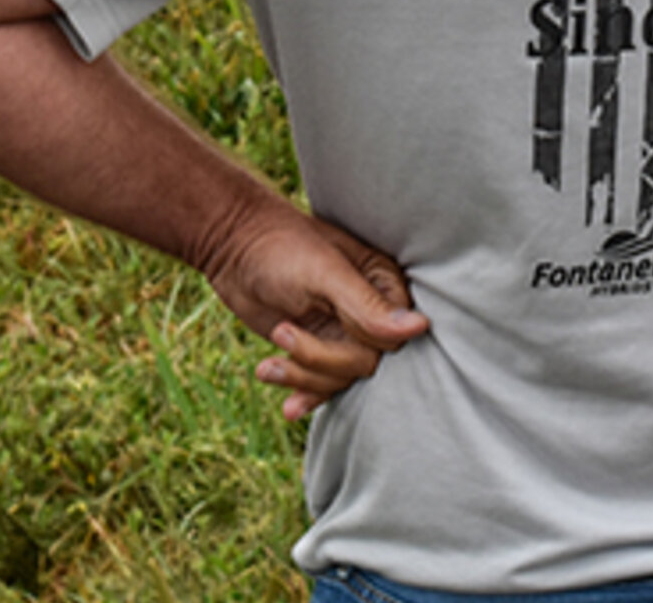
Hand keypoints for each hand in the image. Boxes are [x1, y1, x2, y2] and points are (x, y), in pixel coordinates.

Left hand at [197, 205, 430, 421]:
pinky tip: (286, 405)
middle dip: (321, 360)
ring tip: (268, 365)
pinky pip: (320, 381)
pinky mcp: (316, 345)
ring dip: (302, 376)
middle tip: (283, 334)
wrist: (232, 246)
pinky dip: (302, 392)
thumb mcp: (324, 274)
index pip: (394, 337)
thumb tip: (420, 328)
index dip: (364, 342)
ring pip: (340, 376)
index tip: (328, 320)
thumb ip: (368, 306)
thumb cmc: (281, 247)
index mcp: (383, 284)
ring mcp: (341, 330)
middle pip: (365, 362)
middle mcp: (369, 311)